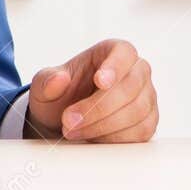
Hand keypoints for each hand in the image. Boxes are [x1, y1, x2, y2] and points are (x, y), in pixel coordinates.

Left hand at [25, 39, 157, 141]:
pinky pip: (140, 131)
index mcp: (113, 52)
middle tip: (70, 120)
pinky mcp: (147, 121)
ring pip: (136, 111)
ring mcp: (145, 97)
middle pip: (131, 86)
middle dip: (99, 107)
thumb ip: (47, 81)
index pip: (124, 52)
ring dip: (103, 125)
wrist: (66, 121)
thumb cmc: (60, 97)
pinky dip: (114, 138)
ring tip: (74, 131)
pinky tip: (93, 138)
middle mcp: (136, 71)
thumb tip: (59, 79)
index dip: (115, 66)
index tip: (99, 81)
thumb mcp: (43, 87)